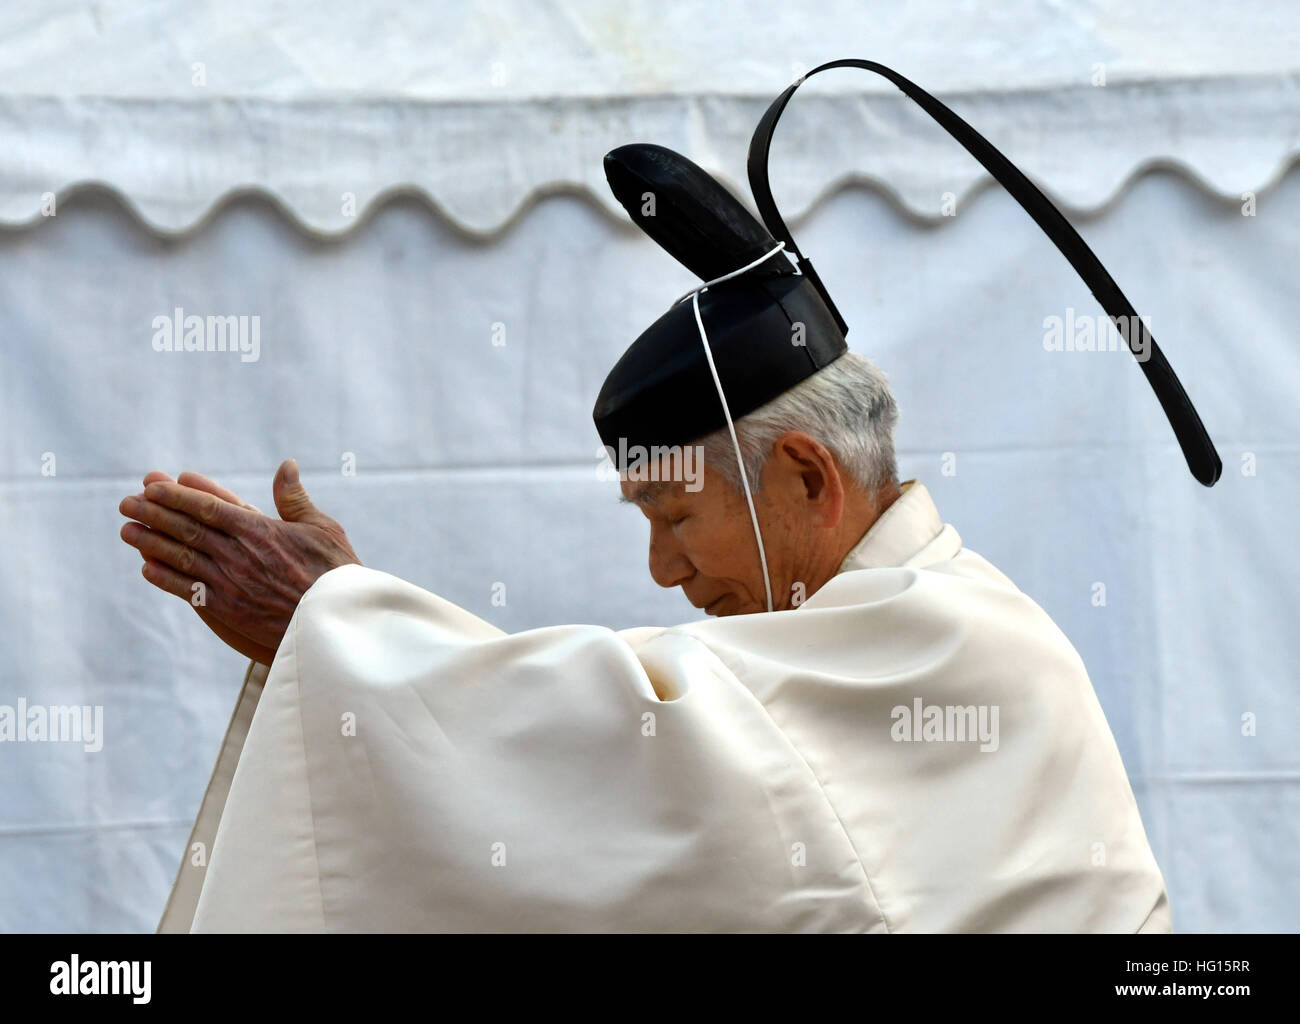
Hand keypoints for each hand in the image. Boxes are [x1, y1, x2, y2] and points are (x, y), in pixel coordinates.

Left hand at [119, 460, 360, 664]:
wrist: (336, 623)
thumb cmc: (337, 573)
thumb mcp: (323, 528)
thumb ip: (295, 498)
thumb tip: (286, 465)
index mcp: (260, 530)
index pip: (207, 506)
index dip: (177, 494)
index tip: (154, 484)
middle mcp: (239, 555)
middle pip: (186, 528)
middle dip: (153, 513)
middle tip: (127, 502)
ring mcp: (231, 583)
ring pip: (181, 557)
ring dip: (150, 542)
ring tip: (127, 530)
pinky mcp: (229, 609)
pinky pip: (188, 589)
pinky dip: (165, 578)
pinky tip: (148, 567)